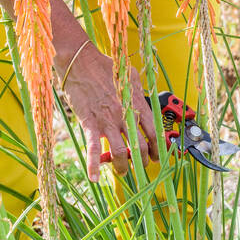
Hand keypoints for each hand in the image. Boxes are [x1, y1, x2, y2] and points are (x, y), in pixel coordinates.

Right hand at [61, 46, 158, 180]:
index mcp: (137, 104)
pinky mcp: (90, 123)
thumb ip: (138, 90)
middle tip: (141, 165)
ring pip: (120, 152)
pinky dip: (93, 165)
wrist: (81, 62)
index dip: (158, 148)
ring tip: (122, 172)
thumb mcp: (130, 76)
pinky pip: (93, 148)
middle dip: (142, 161)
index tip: (158, 156)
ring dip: (122, 167)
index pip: (154, 132)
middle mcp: (125, 115)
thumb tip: (144, 98)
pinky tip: (93, 177)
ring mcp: (108, 120)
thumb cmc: (105, 66)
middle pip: (140, 146)